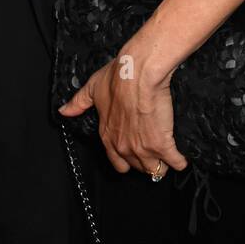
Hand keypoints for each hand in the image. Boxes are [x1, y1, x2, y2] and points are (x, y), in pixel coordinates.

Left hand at [59, 41, 187, 177]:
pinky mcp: (162, 145)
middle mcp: (124, 147)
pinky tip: (181, 157)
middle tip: (152, 151)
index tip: (135, 152)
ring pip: (155, 170)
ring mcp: (143, 149)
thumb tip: (63, 111)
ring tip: (167, 155)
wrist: (137, 74)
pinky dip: (179, 161)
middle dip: (145, 162)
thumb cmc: (116, 79)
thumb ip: (78, 103)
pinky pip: (175, 163)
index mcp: (108, 136)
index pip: (117, 164)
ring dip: (162, 164)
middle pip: (138, 168)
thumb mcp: (92, 89)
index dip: (127, 160)